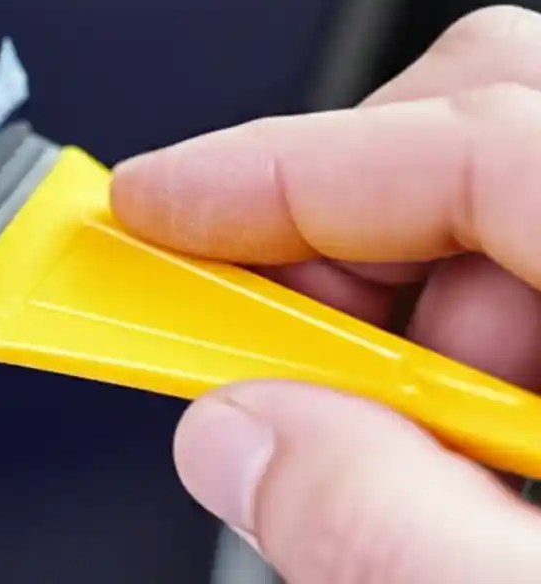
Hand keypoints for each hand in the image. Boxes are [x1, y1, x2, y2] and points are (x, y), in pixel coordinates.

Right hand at [111, 5, 540, 581]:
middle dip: (336, 231)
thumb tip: (234, 437)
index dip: (278, 165)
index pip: (476, 135)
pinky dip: (464, 338)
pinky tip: (457, 437)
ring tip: (385, 435)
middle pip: (483, 122)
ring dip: (400, 306)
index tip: (149, 207)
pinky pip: (533, 255)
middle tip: (258, 341)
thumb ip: (383, 529)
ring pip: (506, 190)